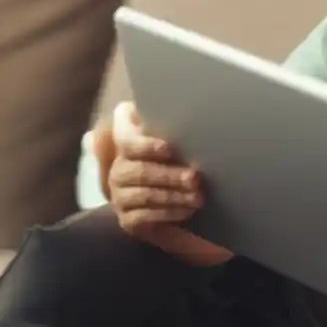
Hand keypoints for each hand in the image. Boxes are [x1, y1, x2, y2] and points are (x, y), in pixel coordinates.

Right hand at [106, 101, 232, 266]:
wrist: (172, 196)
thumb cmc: (178, 157)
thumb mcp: (178, 140)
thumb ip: (177, 129)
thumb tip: (198, 116)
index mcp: (127, 141)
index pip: (125, 139)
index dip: (145, 145)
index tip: (168, 148)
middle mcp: (118, 168)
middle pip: (139, 171)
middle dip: (169, 175)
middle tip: (194, 178)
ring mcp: (120, 194)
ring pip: (143, 195)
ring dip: (173, 196)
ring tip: (198, 197)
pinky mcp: (127, 219)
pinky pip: (144, 217)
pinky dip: (168, 214)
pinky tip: (186, 210)